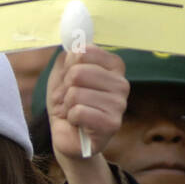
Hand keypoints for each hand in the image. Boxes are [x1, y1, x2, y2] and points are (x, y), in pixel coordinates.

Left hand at [45, 46, 127, 163]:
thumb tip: (76, 47)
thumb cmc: (67, 103)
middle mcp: (122, 83)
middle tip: (71, 100)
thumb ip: (69, 56)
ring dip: (68, 106)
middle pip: (78, 72)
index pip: (85, 51)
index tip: (70, 79)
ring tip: (75, 112)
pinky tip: (78, 123)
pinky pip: (79, 112)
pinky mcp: (112, 124)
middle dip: (66, 88)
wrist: (66, 135)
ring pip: (76, 94)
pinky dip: (71, 118)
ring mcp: (119, 104)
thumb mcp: (62, 73)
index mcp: (114, 66)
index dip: (69, 66)